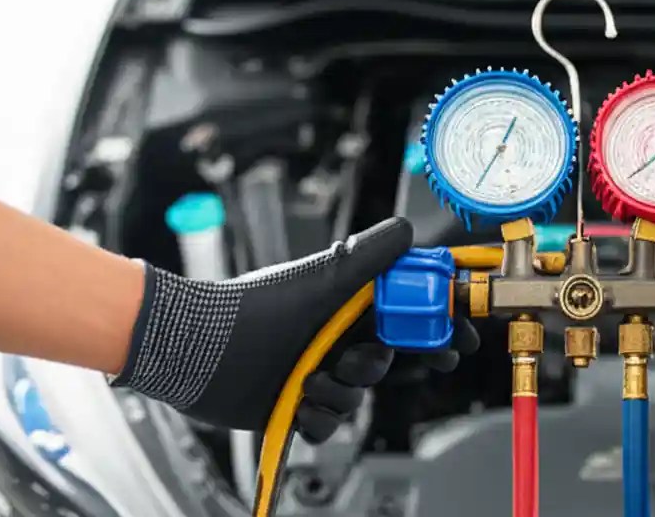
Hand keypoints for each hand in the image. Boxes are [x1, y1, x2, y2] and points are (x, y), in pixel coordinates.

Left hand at [113, 217, 477, 441]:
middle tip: (373, 361)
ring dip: (340, 392)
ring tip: (311, 380)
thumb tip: (408, 229)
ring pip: (357, 397)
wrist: (197, 350)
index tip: (458, 337)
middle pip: (387, 360)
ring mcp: (315, 374)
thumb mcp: (321, 278)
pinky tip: (297, 403)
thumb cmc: (254, 310)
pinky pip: (327, 425)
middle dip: (385, 364)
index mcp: (344, 307)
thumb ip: (368, 256)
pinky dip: (316, 418)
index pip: (404, 316)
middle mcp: (332, 340)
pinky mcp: (295, 407)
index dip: (433, 327)